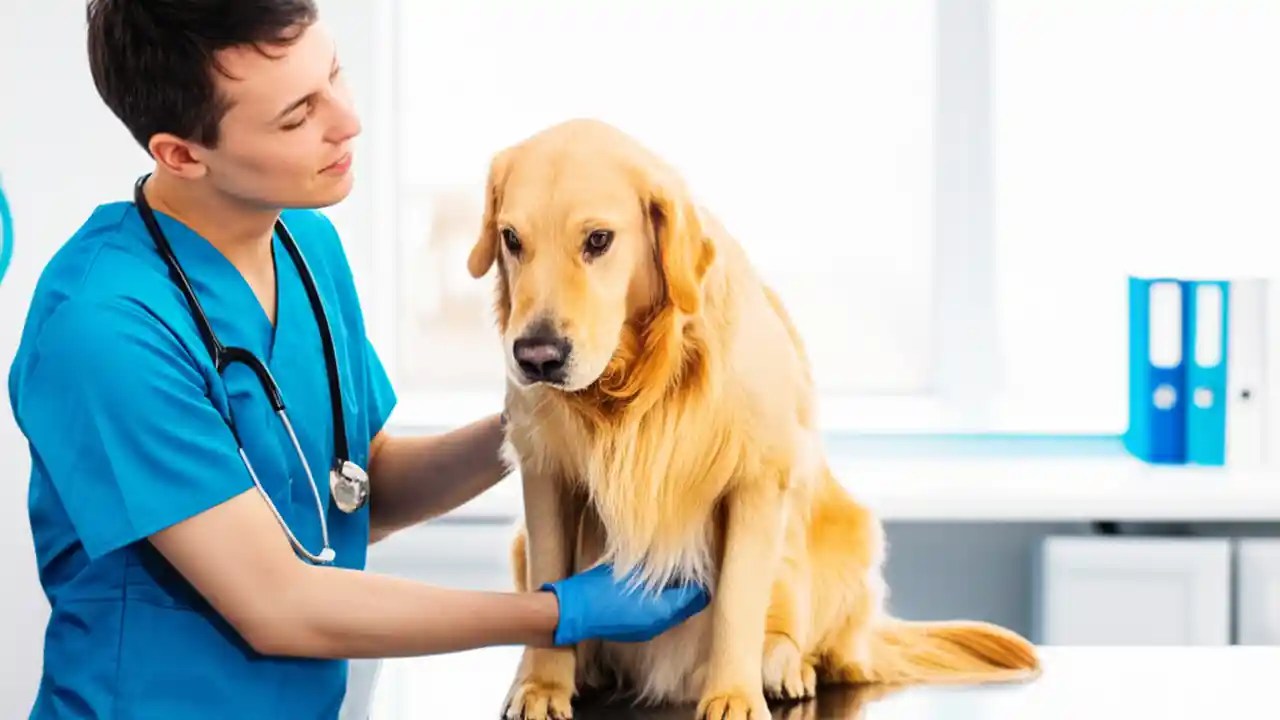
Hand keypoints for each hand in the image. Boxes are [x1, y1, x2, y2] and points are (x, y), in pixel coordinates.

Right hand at [541, 563, 709, 645]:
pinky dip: (661, 604)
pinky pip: (658, 617)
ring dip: (674, 597)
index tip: (696, 565)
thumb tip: (675, 559)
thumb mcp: (631, 570)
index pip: (695, 598)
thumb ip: (656, 567)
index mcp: (662, 611)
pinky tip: (650, 589)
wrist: (573, 612)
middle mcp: (659, 624)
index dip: (698, 581)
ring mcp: (647, 630)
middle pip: (687, 607)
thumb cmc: (599, 588)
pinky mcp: (636, 631)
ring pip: (673, 613)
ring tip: (669, 576)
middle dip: (688, 590)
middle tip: (684, 568)